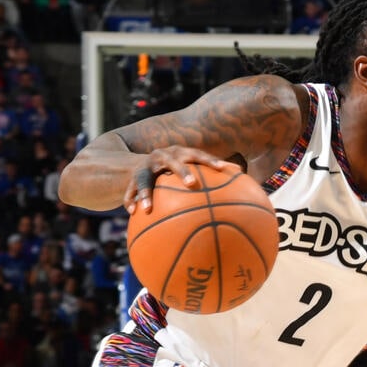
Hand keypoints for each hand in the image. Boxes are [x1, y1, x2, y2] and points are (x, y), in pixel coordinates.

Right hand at [125, 148, 242, 212]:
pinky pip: (129, 189)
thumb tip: (237, 188)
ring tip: (147, 208)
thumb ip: (208, 180)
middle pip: (173, 161)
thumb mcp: (186, 173)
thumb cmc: (171, 173)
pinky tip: (132, 212)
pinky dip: (131, 200)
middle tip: (192, 184)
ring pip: (144, 177)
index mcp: (180, 154)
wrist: (137, 165)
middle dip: (183, 171)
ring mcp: (145, 166)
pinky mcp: (130, 177)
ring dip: (145, 192)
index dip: (211, 161)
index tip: (225, 170)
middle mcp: (163, 156)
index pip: (198, 154)